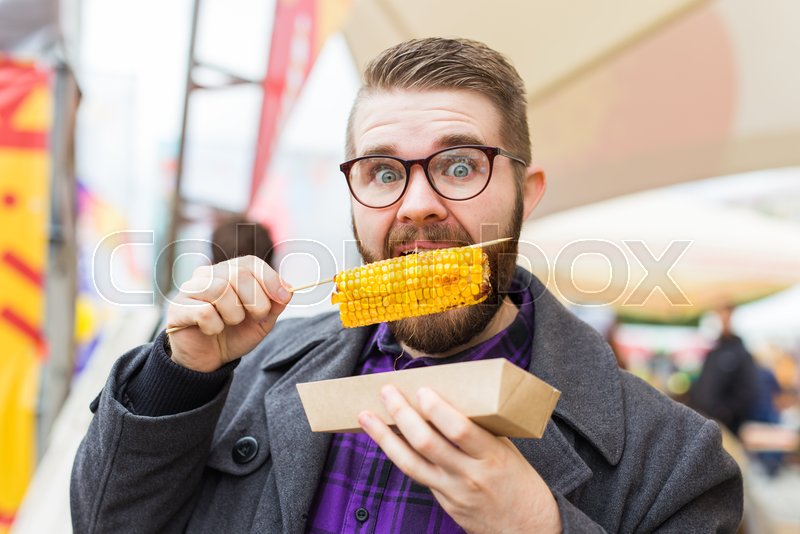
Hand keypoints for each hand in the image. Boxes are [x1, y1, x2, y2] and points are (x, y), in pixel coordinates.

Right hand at [165, 256, 291, 371]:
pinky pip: (204, 312)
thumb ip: (275, 304)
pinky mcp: (177, 309)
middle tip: (256, 318)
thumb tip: (289, 289)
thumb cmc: (234, 335)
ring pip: (220, 290)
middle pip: (238, 274)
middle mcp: (207, 275)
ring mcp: (190, 289)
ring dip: (234, 314)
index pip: (250, 262)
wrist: (208, 360)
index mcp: (228, 272)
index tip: (283, 298)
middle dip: (256, 301)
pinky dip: (215, 326)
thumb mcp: (262, 321)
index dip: (269, 278)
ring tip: (230, 324)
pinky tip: (211, 331)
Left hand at [359, 386, 561, 533]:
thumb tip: (449, 401)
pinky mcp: (444, 504)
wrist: (529, 530)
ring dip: (384, 437)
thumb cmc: (521, 484)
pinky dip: (398, 454)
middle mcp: (469, 476)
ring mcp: (453, 492)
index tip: (422, 390)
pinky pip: (417, 475)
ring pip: (411, 463)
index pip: (459, 430)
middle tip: (387, 392)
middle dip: (402, 414)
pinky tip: (385, 439)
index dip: (437, 409)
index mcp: (492, 457)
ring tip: (366, 416)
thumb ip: (481, 431)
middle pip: (427, 443)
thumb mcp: (509, 451)